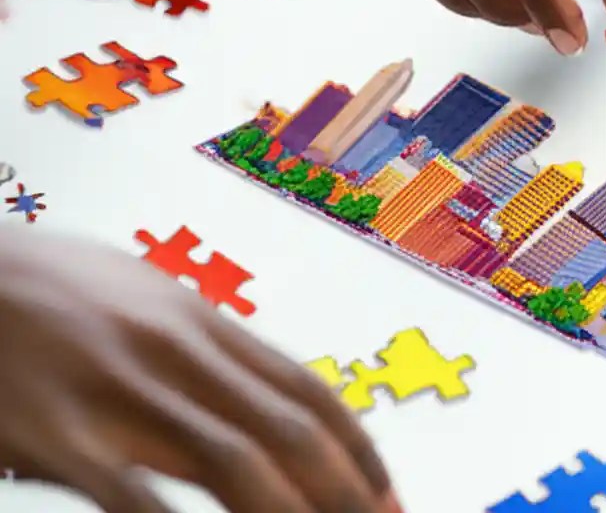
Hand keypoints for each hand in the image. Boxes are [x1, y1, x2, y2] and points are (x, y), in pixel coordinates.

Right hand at [0, 228, 399, 512]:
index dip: (357, 447)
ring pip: (235, 464)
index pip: (304, 389)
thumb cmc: (44, 288)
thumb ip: (202, 347)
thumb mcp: (139, 301)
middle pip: (287, 432)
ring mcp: (118, 393)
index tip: (387, 492)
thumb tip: (264, 394)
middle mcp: (175, 352)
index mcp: (199, 321)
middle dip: (345, 492)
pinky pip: (136, 502)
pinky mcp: (57, 436)